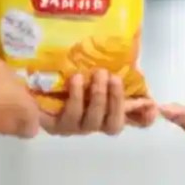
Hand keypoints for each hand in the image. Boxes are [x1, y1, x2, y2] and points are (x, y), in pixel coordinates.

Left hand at [40, 70, 159, 135]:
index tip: (153, 106)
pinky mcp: (57, 125)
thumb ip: (114, 66)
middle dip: (116, 100)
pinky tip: (76, 79)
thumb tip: (136, 57)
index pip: (131, 119)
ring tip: (97, 74)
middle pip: (113, 124)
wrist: (31, 76)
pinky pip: (70, 115)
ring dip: (98, 97)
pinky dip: (76, 96)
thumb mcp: (95, 65)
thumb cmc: (70, 68)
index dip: (144, 118)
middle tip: (112, 76)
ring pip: (93, 121)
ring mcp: (76, 126)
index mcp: (106, 110)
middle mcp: (94, 122)